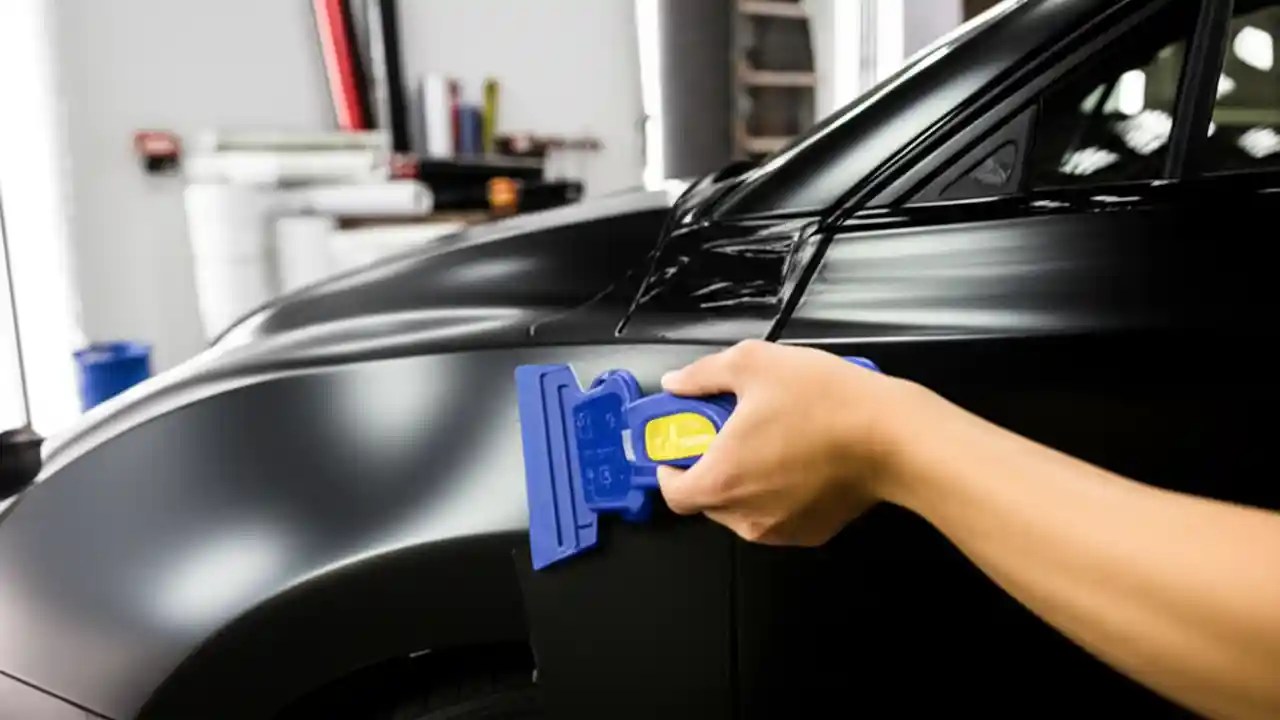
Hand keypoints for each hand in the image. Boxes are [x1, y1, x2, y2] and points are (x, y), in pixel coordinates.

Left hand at [656, 340, 926, 545]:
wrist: (892, 437)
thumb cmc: (823, 400)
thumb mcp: (754, 364)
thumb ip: (703, 375)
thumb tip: (676, 383)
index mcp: (722, 479)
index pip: (673, 493)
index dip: (670, 470)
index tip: (681, 448)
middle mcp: (745, 516)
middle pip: (707, 501)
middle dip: (711, 469)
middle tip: (729, 434)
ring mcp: (779, 531)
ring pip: (742, 510)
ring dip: (744, 482)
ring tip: (770, 442)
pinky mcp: (811, 534)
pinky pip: (777, 516)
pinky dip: (776, 494)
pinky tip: (798, 460)